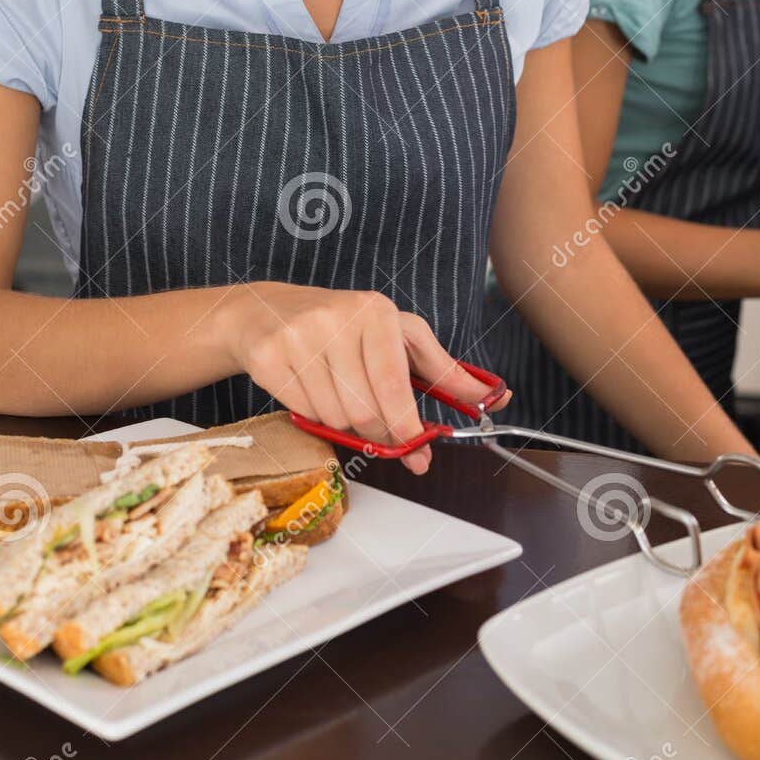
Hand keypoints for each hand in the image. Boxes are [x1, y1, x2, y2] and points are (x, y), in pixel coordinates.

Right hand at [218, 282, 509, 472]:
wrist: (265, 311)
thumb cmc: (345, 326)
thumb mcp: (399, 337)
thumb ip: (445, 371)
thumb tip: (494, 399)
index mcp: (377, 311)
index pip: (394, 385)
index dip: (408, 425)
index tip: (418, 447)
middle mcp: (339, 319)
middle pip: (367, 410)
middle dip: (380, 432)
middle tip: (382, 433)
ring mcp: (301, 337)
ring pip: (337, 418)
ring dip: (345, 423)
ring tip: (340, 394)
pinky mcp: (271, 357)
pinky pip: (306, 414)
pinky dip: (316, 416)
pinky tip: (313, 390)